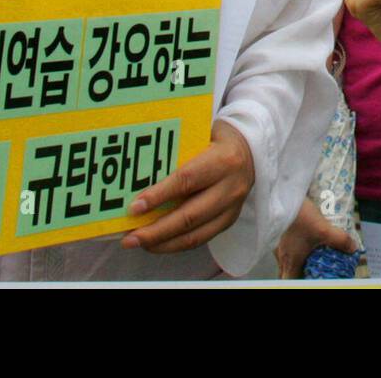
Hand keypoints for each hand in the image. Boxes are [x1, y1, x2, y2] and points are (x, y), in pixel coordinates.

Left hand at [121, 119, 254, 253]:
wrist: (251, 150)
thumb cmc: (217, 138)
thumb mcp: (201, 135)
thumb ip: (177, 152)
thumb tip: (138, 170)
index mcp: (223, 159)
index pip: (187, 180)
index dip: (159, 195)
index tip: (134, 207)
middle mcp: (230, 187)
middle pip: (189, 215)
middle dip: (156, 230)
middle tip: (129, 237)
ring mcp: (232, 207)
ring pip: (195, 233)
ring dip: (163, 242)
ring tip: (138, 242)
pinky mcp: (229, 220)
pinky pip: (201, 239)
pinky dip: (176, 244)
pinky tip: (157, 243)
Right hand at [275, 197, 356, 277]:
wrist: (282, 196)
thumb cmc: (299, 217)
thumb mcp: (323, 229)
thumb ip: (339, 240)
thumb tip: (353, 248)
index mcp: (290, 261)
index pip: (291, 281)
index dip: (301, 281)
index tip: (310, 278)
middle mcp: (281, 256)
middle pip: (288, 272)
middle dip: (299, 272)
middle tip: (312, 268)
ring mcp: (277, 244)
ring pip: (285, 259)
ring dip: (296, 259)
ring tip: (309, 254)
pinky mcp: (277, 233)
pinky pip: (285, 246)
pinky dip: (293, 247)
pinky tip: (302, 238)